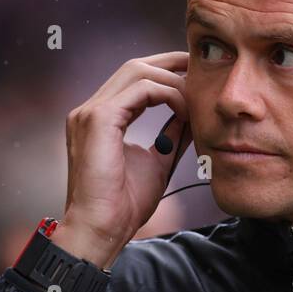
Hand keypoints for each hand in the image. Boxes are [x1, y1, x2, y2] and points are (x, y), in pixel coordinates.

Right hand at [57, 51, 189, 268]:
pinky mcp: (99, 118)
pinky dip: (168, 94)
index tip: (194, 77)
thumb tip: (192, 116)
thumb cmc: (124, 205)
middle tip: (201, 68)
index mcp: (100, 118)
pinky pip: (142, 89)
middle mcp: (91, 110)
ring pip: (137, 71)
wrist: (102, 228)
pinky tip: (185, 111)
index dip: (165, 72)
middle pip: (134, 66)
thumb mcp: (157, 162)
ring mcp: (91, 112)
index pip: (133, 79)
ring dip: (172, 81)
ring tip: (196, 97)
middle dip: (171, 63)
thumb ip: (171, 136)